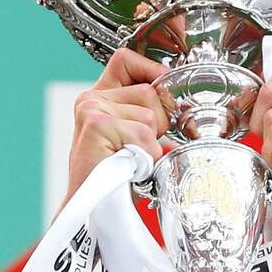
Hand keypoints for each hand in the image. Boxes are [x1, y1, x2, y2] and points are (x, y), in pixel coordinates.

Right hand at [60, 48, 169, 212]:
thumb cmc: (114, 180)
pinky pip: (143, 135)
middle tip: (140, 150)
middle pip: (149, 91)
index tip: (165, 92)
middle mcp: (91, 98)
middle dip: (158, 124)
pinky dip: (144, 157)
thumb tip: (180, 108)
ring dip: (150, 145)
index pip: (127, 59)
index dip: (151, 70)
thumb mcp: (135, 141)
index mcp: (99, 97)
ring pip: (150, 115)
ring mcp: (91, 109)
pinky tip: (128, 167)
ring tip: (131, 161)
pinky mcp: (96, 124)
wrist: (91, 212)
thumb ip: (149, 117)